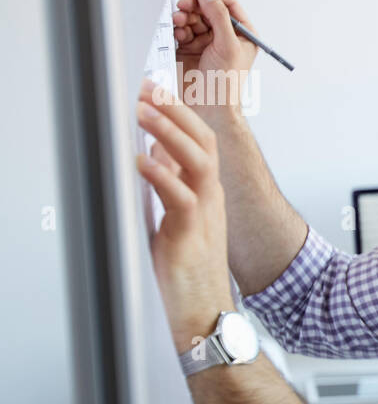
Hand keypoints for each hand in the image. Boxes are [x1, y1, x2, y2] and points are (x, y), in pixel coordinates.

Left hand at [134, 77, 235, 354]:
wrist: (206, 315)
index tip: (154, 89)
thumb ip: (170, 188)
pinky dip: (162, 177)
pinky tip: (142, 162)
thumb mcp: (176, 222)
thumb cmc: (190, 276)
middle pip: (202, 144)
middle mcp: (210, 201)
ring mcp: (205, 217)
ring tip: (144, 112)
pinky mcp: (192, 237)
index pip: (199, 143)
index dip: (178, 114)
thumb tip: (154, 156)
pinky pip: (181, 199)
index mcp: (207, 195)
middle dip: (175, 112)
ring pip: (196, 163)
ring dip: (169, 134)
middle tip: (150, 88)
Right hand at [171, 0, 258, 111]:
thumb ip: (218, 16)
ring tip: (179, 22)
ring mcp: (206, 43)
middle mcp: (225, 37)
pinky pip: (182, 30)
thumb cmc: (224, 83)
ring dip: (184, 17)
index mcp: (242, 35)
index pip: (228, 5)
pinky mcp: (189, 49)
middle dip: (194, 5)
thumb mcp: (227, 45)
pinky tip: (177, 32)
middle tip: (183, 5)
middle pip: (207, 9)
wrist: (207, 108)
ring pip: (193, 19)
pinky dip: (178, 28)